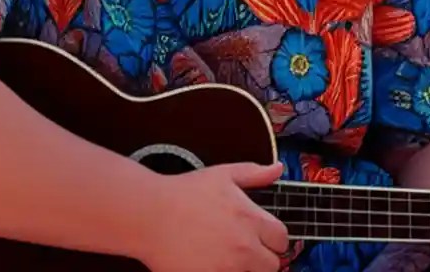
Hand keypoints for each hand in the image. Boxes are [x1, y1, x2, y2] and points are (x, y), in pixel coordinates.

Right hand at [135, 161, 289, 271]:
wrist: (148, 215)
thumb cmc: (182, 193)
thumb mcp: (221, 175)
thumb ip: (254, 173)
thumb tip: (278, 168)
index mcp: (250, 219)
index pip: (282, 239)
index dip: (273, 238)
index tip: (262, 237)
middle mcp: (244, 247)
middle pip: (272, 265)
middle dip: (262, 258)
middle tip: (244, 251)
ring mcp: (227, 268)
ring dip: (244, 269)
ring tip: (227, 258)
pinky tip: (212, 264)